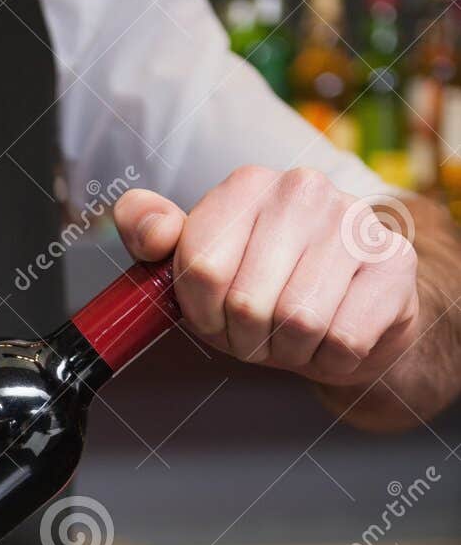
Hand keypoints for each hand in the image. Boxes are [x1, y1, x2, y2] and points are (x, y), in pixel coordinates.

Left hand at [114, 168, 420, 390]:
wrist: (351, 311)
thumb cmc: (267, 290)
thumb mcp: (200, 265)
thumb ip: (154, 235)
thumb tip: (149, 230)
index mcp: (247, 185)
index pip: (200, 268)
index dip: (202, 314)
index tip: (216, 315)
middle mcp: (303, 189)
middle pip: (247, 302)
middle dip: (246, 337)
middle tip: (261, 331)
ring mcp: (354, 222)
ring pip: (298, 323)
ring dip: (289, 351)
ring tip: (296, 335)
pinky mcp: (395, 264)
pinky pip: (343, 341)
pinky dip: (330, 359)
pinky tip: (334, 338)